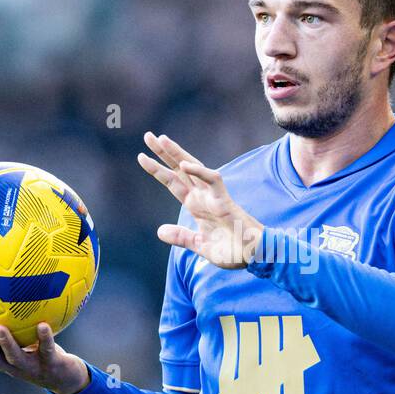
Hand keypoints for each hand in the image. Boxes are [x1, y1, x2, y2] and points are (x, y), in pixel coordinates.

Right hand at [0, 322, 90, 393]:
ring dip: (6, 343)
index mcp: (3, 361)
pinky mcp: (51, 364)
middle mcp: (14, 367)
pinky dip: (45, 338)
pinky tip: (44, 324)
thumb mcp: (23, 340)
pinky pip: (47, 349)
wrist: (66, 378)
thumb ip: (9, 325)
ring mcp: (32, 367)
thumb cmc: (39, 354)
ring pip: (15, 357)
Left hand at [137, 131, 265, 268]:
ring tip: (161, 139)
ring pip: (194, 168)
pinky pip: (213, 180)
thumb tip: (160, 231)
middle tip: (147, 136)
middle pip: (180, 169)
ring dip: (177, 154)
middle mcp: (202, 197)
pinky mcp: (225, 200)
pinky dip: (200, 171)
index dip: (158, 170)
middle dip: (164, 153)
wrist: (253, 256)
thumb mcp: (200, 245)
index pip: (173, 183)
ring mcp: (213, 196)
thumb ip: (181, 237)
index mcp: (196, 205)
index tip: (141, 157)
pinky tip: (185, 164)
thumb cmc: (232, 251)